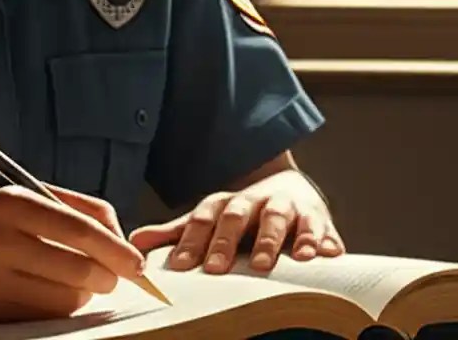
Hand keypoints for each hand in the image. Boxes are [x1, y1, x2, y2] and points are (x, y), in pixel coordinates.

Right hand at [0, 185, 145, 322]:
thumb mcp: (15, 195)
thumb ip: (70, 208)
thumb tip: (119, 235)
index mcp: (11, 202)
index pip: (80, 229)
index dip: (116, 249)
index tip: (136, 262)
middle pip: (79, 270)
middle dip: (107, 277)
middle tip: (113, 276)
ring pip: (64, 300)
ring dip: (83, 295)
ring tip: (80, 282)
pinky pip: (41, 317)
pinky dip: (57, 308)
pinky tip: (51, 293)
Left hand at [129, 170, 344, 274]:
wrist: (289, 187)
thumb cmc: (243, 216)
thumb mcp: (211, 221)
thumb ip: (178, 233)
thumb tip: (134, 242)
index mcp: (225, 203)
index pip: (203, 219)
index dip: (191, 242)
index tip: (181, 268)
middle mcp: (254, 201)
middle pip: (238, 216)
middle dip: (228, 241)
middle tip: (219, 268)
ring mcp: (287, 206)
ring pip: (279, 217)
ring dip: (274, 239)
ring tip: (267, 264)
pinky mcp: (317, 216)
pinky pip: (321, 227)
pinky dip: (322, 240)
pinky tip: (323, 255)